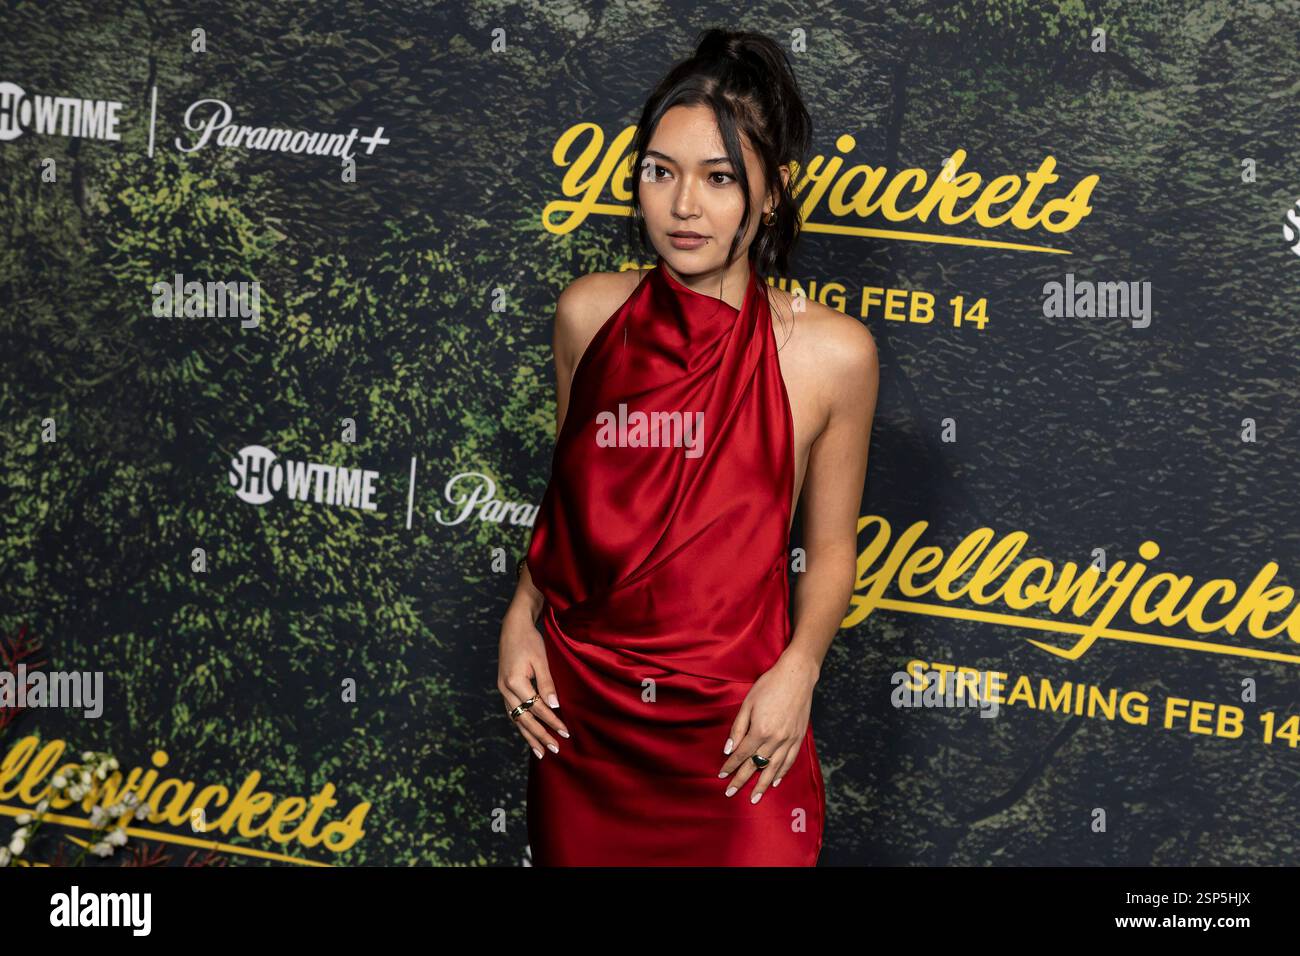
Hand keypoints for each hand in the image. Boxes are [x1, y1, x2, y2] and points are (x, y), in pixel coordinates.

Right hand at [497, 606, 569, 759]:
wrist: (512, 626)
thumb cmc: (530, 640)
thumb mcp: (541, 660)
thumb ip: (547, 683)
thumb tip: (554, 706)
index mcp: (515, 682)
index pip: (537, 708)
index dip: (552, 722)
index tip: (565, 732)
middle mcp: (505, 689)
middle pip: (524, 719)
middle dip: (540, 735)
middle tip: (555, 749)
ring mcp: (502, 690)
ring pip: (516, 719)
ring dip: (529, 736)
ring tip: (541, 752)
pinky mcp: (504, 688)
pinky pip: (513, 712)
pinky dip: (521, 725)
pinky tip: (528, 734)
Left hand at [717, 650, 819, 802]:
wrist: (796, 676)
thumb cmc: (769, 686)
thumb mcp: (748, 703)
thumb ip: (738, 728)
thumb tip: (729, 749)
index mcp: (760, 730)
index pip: (742, 754)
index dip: (731, 766)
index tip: (722, 776)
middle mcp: (776, 739)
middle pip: (756, 765)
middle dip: (742, 780)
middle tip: (731, 793)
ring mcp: (789, 740)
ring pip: (774, 768)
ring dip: (763, 784)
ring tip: (754, 798)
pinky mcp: (799, 738)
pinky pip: (790, 761)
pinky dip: (781, 773)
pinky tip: (775, 782)